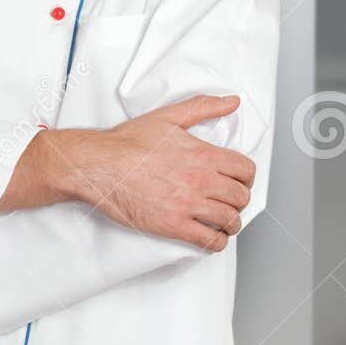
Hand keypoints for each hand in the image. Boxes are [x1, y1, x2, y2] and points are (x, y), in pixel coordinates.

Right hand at [28, 95, 256, 252]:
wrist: (99, 165)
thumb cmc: (128, 142)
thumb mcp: (169, 116)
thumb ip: (204, 107)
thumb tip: (232, 102)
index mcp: (203, 154)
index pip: (245, 170)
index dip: (247, 178)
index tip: (240, 181)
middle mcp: (201, 180)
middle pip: (241, 197)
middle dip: (240, 201)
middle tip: (231, 202)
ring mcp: (188, 204)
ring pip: (229, 220)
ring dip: (231, 223)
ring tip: (225, 223)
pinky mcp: (173, 225)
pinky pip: (208, 240)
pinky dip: (217, 242)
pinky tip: (212, 238)